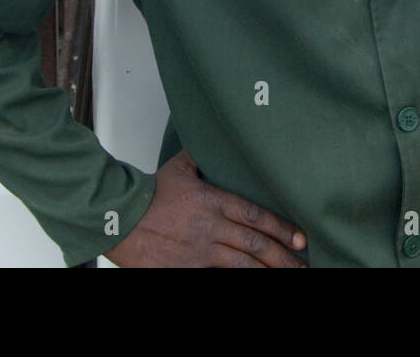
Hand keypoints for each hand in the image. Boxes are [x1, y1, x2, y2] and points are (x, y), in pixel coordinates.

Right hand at [105, 149, 307, 266]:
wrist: (117, 218)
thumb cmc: (146, 194)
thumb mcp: (176, 168)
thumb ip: (198, 157)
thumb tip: (210, 139)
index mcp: (211, 201)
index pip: (255, 215)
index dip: (280, 227)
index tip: (299, 237)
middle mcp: (210, 227)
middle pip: (255, 244)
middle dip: (282, 256)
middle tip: (302, 265)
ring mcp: (199, 252)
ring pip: (242, 266)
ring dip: (267, 272)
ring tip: (288, 276)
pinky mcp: (186, 270)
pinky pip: (218, 278)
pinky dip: (236, 280)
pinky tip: (252, 280)